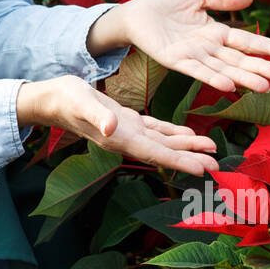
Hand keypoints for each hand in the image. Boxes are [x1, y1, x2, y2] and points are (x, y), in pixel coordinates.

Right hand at [19, 76, 218, 174]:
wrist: (52, 99)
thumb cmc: (65, 99)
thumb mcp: (81, 102)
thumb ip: (97, 116)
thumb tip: (112, 129)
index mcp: (119, 139)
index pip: (155, 153)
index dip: (180, 162)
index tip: (202, 169)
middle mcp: (127, 140)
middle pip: (165, 152)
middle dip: (190, 158)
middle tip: (217, 165)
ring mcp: (128, 132)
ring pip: (164, 142)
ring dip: (187, 146)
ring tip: (210, 149)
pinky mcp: (127, 121)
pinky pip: (156, 130)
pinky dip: (173, 133)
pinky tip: (188, 134)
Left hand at [116, 0, 269, 93]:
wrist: (135, 12)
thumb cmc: (165, 4)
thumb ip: (222, 0)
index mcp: (215, 32)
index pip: (247, 41)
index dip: (267, 48)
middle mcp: (208, 47)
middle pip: (239, 60)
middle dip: (261, 69)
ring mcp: (193, 56)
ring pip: (222, 69)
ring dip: (242, 78)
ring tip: (264, 87)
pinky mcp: (174, 60)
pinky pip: (195, 71)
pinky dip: (211, 78)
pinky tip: (226, 85)